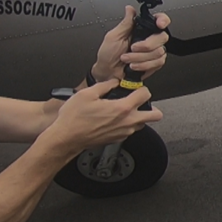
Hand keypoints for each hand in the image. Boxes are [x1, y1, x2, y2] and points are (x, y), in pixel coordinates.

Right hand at [42, 81, 162, 150]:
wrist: (66, 138)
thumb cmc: (74, 119)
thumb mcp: (87, 94)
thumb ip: (105, 85)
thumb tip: (114, 82)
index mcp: (122, 108)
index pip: (146, 95)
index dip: (141, 89)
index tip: (134, 89)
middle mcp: (127, 122)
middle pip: (155, 115)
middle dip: (151, 106)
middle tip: (139, 102)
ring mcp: (124, 132)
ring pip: (143, 123)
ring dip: (138, 116)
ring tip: (124, 110)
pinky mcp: (118, 139)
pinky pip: (130, 130)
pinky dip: (127, 124)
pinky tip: (113, 119)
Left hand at [90, 6, 171, 81]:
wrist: (108, 73)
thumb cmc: (108, 55)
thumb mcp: (113, 36)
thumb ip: (125, 23)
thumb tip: (130, 9)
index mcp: (140, 29)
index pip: (159, 20)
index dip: (162, 20)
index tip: (159, 24)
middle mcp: (149, 39)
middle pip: (162, 37)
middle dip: (147, 44)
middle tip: (132, 47)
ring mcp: (153, 52)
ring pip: (159, 51)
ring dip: (140, 57)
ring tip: (127, 59)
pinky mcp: (155, 63)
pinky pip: (158, 62)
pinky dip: (143, 65)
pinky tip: (134, 65)